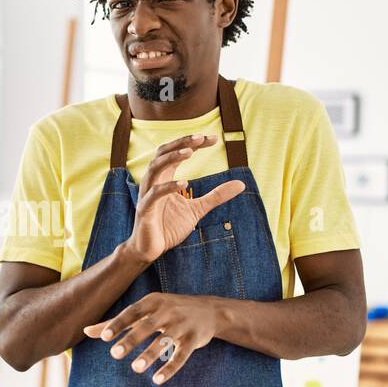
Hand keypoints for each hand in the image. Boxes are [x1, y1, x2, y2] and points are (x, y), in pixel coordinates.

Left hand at [83, 293, 218, 384]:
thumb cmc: (168, 310)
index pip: (133, 312)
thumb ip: (116, 321)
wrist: (210, 310)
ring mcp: (182, 325)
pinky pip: (181, 356)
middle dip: (132, 339)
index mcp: (153, 301)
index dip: (118, 324)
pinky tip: (157, 380)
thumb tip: (86, 331)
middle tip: (114, 354)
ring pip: (165, 341)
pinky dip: (170, 368)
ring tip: (135, 368)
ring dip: (150, 355)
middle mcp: (168, 311)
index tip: (104, 337)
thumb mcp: (145, 310)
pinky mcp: (194, 340)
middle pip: (147, 326)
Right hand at [125, 134, 244, 262]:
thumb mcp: (198, 209)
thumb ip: (216, 195)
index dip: (193, 143)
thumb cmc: (169, 227)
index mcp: (165, 178)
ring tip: (190, 152)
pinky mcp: (145, 210)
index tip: (214, 138)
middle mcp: (154, 182)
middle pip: (163, 153)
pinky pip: (154, 194)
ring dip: (171, 158)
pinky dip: (168, 187)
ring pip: (155, 168)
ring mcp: (148, 194)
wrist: (150, 249)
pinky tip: (185, 182)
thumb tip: (242, 184)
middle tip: (200, 137)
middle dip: (181, 143)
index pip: (177, 153)